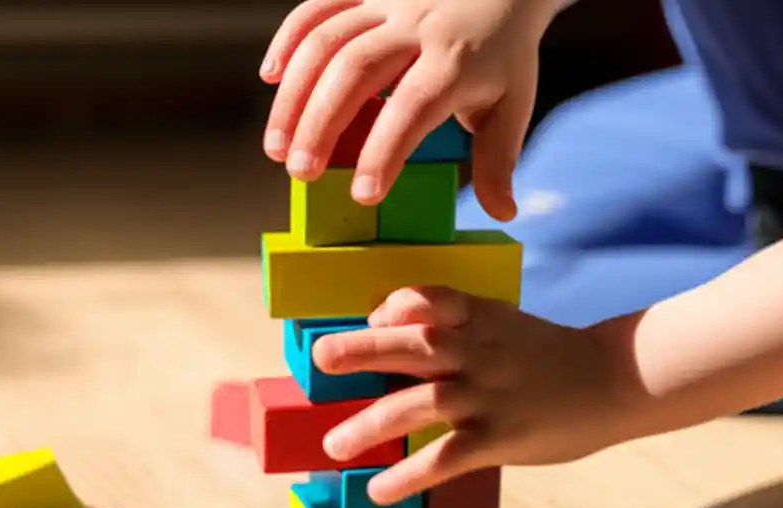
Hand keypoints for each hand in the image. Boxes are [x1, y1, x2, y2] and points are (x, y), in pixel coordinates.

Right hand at [258, 0, 565, 221]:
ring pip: (327, 42)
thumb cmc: (502, 54)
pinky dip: (288, 39)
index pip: (414, 108)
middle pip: (356, 71)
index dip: (386, 151)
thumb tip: (503, 211)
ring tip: (277, 146)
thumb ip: (498, 159)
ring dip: (295, 95)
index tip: (363, 195)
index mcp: (457, 62)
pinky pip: (317, 7)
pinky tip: (270, 77)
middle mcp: (418, 27)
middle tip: (299, 174)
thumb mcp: (512, 105)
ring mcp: (386, 4)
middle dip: (322, 125)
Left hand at [313, 286, 635, 504]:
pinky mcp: (499, 437)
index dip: (400, 304)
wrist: (616, 379)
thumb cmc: (548, 354)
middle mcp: (478, 352)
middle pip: (413, 345)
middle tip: (320, 358)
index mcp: (479, 318)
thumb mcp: (504, 324)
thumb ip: (456, 328)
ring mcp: (488, 395)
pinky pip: (445, 458)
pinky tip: (377, 491)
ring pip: (419, 405)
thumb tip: (393, 332)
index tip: (373, 316)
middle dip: (363, 350)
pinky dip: (408, 475)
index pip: (433, 298)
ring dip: (369, 424)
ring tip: (333, 445)